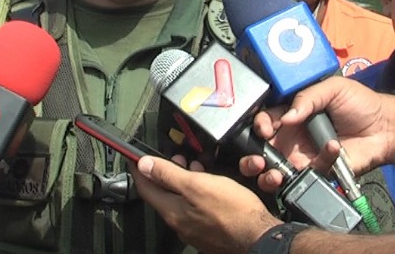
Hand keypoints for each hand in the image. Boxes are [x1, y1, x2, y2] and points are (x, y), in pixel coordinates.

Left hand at [133, 156, 280, 253]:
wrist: (260, 236)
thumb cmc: (234, 212)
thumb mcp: (198, 185)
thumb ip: (169, 175)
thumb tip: (145, 166)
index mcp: (173, 212)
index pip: (146, 188)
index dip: (139, 170)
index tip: (134, 157)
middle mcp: (180, 224)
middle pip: (163, 195)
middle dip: (165, 174)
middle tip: (172, 158)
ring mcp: (194, 230)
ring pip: (181, 202)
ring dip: (183, 182)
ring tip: (194, 168)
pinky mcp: (209, 232)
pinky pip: (195, 210)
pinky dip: (196, 195)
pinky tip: (209, 187)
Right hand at [245, 77, 394, 189]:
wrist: (386, 127)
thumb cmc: (360, 103)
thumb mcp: (332, 88)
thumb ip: (307, 97)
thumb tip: (286, 117)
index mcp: (293, 114)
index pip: (266, 120)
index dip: (260, 125)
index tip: (265, 129)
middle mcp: (294, 137)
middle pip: (263, 149)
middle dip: (253, 156)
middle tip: (259, 157)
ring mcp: (305, 156)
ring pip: (276, 170)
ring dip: (269, 174)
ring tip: (274, 172)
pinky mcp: (320, 171)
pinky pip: (311, 172)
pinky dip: (321, 161)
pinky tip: (335, 147)